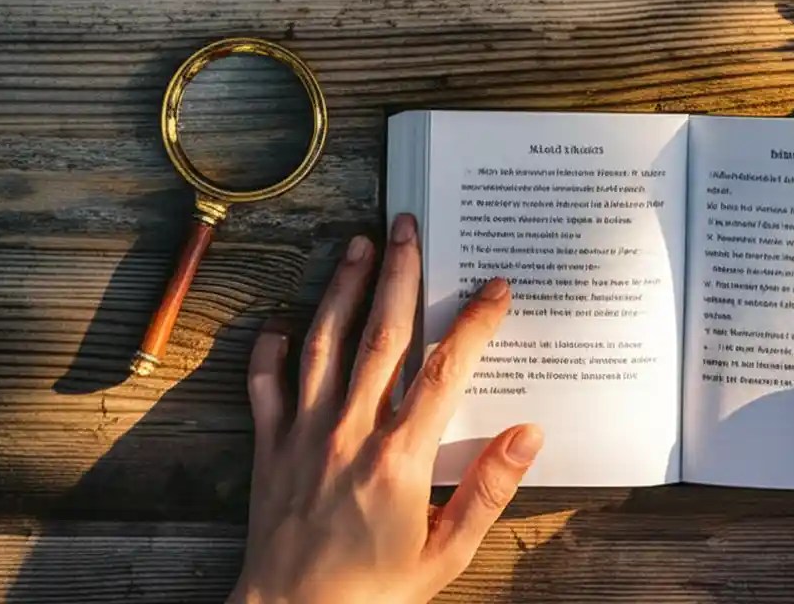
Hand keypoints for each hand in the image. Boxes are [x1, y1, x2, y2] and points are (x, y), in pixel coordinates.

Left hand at [230, 214, 541, 603]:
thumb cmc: (376, 591)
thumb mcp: (447, 552)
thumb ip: (489, 490)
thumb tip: (529, 435)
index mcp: (402, 457)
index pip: (446, 370)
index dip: (474, 323)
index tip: (494, 288)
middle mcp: (352, 432)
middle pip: (381, 336)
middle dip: (398, 275)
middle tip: (407, 227)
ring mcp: (306, 433)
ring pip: (324, 345)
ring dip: (341, 289)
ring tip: (357, 245)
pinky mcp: (271, 446)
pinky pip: (265, 384)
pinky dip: (270, 348)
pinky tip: (282, 319)